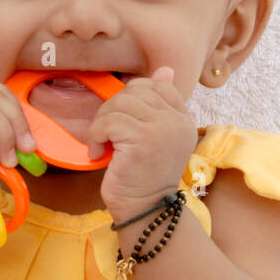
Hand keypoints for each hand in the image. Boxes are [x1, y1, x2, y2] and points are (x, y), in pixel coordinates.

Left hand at [86, 67, 198, 219]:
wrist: (145, 211)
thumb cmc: (143, 178)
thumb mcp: (154, 137)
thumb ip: (159, 105)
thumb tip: (166, 68)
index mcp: (184, 119)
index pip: (158, 85)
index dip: (133, 96)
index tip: (123, 122)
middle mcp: (177, 121)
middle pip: (135, 91)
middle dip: (113, 110)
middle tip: (107, 135)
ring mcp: (162, 129)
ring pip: (119, 104)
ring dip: (102, 124)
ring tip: (102, 145)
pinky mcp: (142, 140)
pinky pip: (109, 122)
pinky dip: (96, 136)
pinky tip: (98, 154)